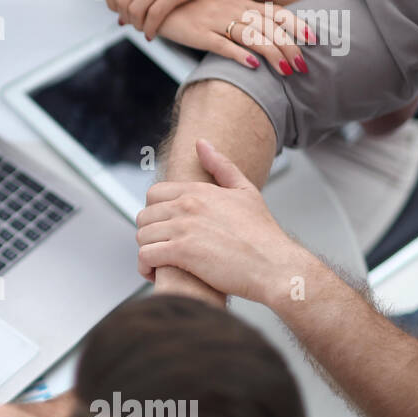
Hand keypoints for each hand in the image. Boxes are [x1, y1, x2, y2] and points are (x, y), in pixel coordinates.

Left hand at [136, 139, 309, 303]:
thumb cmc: (263, 235)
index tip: (166, 229)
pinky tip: (158, 274)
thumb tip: (201, 143)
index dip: (156, 214)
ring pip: (142, 237)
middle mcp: (187, 205)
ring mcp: (183, 228)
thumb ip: (221, 166)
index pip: (154, 195)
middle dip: (150, 234)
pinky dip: (146, 267)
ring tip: (160, 264)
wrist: (275, 267)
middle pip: (144, 216)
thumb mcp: (245, 192)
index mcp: (198, 190)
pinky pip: (146, 256)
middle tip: (163, 248)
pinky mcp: (182, 252)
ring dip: (147, 252)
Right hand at [156, 0, 311, 75]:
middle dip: (289, 47)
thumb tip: (264, 37)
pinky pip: (221, 44)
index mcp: (240, 3)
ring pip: (251, 35)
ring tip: (286, 70)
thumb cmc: (190, 11)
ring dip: (271, 53)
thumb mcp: (219, 11)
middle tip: (303, 66)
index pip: (275, 12)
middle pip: (268, 27)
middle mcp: (231, 9)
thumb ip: (241, 20)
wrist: (156, 2)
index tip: (314, 39)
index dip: (296, 25)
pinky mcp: (197, 33)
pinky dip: (238, 54)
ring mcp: (214, 21)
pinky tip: (252, 65)